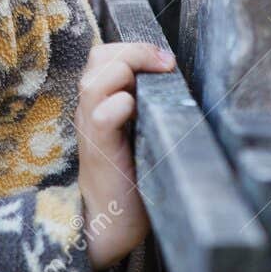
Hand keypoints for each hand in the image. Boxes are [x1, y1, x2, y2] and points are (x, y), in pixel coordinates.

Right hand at [76, 41, 174, 269]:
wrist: (111, 224)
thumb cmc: (133, 176)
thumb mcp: (140, 129)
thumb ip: (148, 103)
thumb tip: (179, 78)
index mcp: (101, 102)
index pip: (104, 55)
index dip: (134, 47)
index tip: (166, 61)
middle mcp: (91, 110)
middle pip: (98, 57)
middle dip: (134, 51)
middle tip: (165, 64)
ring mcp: (91, 130)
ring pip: (95, 80)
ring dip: (128, 70)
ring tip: (153, 82)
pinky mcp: (99, 153)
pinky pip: (102, 115)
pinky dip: (120, 106)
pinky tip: (138, 111)